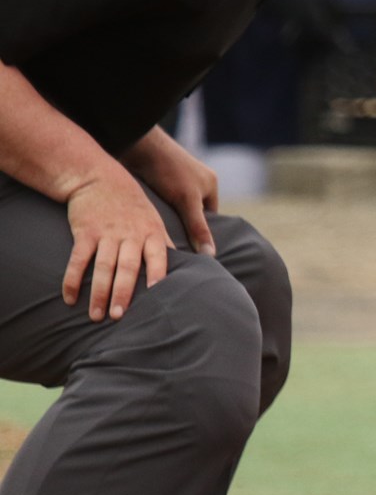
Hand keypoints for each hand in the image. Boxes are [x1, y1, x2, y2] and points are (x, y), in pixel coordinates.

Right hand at [62, 168, 172, 322]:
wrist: (99, 177)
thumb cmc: (133, 206)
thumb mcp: (155, 220)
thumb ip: (164, 245)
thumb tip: (186, 269)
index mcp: (151, 233)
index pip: (158, 257)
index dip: (159, 274)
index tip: (158, 294)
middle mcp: (130, 235)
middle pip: (127, 267)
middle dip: (123, 293)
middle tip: (119, 317)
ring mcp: (106, 234)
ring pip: (103, 267)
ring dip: (99, 293)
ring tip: (97, 317)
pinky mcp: (84, 232)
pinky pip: (78, 259)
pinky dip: (72, 279)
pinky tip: (70, 298)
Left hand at [123, 128, 216, 256]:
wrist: (137, 143)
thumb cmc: (167, 169)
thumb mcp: (187, 201)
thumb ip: (198, 228)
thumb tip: (210, 256)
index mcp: (210, 185)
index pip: (210, 218)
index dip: (200, 233)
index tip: (189, 250)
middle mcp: (195, 181)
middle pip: (192, 214)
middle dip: (182, 228)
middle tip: (171, 246)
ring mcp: (176, 179)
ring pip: (174, 208)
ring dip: (167, 220)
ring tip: (156, 236)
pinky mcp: (157, 177)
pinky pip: (160, 201)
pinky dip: (154, 210)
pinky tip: (144, 221)